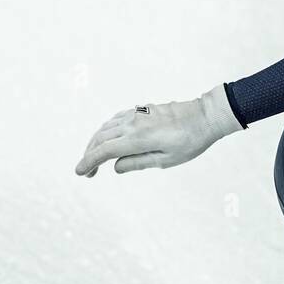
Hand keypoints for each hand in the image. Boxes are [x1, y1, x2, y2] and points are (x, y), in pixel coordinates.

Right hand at [74, 84, 241, 176]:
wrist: (204, 117)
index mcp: (138, 138)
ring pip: (106, 127)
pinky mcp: (141, 110)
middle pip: (100, 138)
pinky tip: (107, 139)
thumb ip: (138, 163)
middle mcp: (132, 124)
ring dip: (96, 142)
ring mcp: (136, 115)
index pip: (105, 151)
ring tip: (94, 158)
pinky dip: (106, 131)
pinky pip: (115, 120)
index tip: (79, 172)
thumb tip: (115, 167)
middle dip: (90, 155)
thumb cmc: (190, 142)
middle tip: (88, 172)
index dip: (89, 161)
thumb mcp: (166, 160)